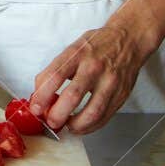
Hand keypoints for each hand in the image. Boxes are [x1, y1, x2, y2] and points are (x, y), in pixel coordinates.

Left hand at [28, 20, 153, 133]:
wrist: (129, 39)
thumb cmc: (98, 44)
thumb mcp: (73, 48)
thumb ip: (56, 69)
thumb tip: (40, 94)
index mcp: (78, 53)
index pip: (55, 76)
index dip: (42, 96)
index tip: (35, 108)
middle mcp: (94, 67)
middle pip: (73, 96)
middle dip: (57, 115)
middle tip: (50, 122)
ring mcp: (110, 81)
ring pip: (92, 112)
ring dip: (75, 125)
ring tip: (67, 126)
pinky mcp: (121, 94)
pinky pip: (105, 117)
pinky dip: (90, 127)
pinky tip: (82, 126)